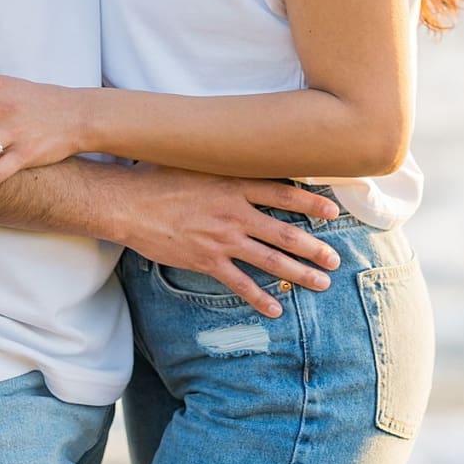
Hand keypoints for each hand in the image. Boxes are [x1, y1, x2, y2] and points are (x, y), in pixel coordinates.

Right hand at [118, 165, 341, 318]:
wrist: (129, 202)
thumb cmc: (159, 176)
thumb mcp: (196, 161)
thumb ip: (223, 163)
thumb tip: (242, 153)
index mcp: (233, 183)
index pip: (282, 193)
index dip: (310, 202)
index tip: (333, 211)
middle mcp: (234, 212)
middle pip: (284, 232)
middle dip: (314, 247)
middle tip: (335, 259)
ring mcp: (221, 238)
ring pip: (270, 260)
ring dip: (299, 273)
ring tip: (320, 283)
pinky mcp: (206, 260)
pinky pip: (239, 283)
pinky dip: (260, 298)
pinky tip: (276, 310)